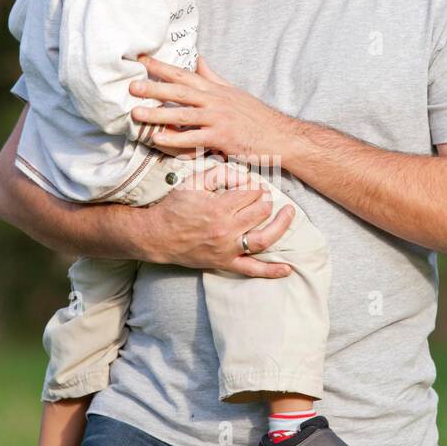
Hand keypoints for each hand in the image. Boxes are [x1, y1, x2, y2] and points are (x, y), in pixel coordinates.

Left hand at [130, 54, 291, 163]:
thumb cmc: (256, 116)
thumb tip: (198, 60)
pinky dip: (175, 139)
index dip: (161, 67)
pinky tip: (158, 139)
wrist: (279, 135)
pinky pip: (194, 139)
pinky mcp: (222, 138)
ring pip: (183, 115)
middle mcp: (215, 101)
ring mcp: (218, 119)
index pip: (184, 75)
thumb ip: (213, 77)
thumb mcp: (234, 91)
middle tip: (131, 86)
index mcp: (215, 89)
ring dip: (158, 114)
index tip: (141, 60)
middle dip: (154, 88)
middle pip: (180, 92)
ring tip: (136, 113)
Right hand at [143, 157, 294, 276]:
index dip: (254, 186)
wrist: (157, 236)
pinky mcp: (225, 262)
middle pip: (260, 212)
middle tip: (265, 196)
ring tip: (289, 214)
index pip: (250, 193)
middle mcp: (226, 230)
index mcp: (218, 208)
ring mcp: (227, 249)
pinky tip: (288, 269)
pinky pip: (252, 270)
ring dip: (281, 225)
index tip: (252, 186)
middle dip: (266, 200)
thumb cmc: (175, 207)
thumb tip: (244, 176)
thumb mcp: (193, 182)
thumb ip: (219, 175)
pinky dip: (271, 271)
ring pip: (264, 239)